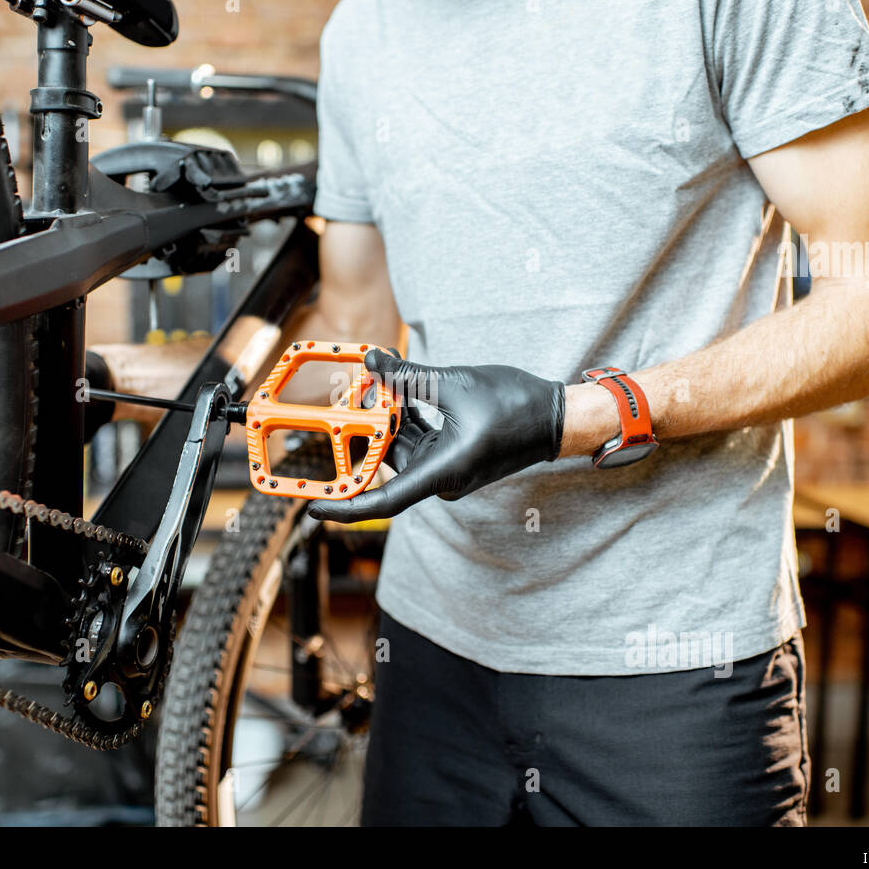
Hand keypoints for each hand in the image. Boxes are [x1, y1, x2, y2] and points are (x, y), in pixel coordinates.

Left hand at [306, 349, 565, 521]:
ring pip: (401, 445)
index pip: (384, 501)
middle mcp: (441, 479)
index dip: (346, 508)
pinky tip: (401, 389)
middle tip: (362, 385)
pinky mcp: (450, 459)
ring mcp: (445, 471)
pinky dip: (406, 417)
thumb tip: (374, 359)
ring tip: (384, 378)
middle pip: (388, 457)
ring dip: (390, 415)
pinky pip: (417, 441)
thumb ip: (409, 375)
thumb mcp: (456, 384)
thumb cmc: (515, 404)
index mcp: (442, 471)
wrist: (555, 419)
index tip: (314, 510)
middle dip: (371, 423)